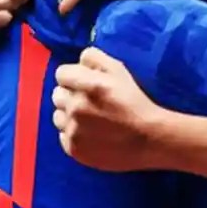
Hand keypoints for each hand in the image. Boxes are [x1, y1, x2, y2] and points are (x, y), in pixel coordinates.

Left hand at [52, 47, 165, 170]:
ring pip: (58, 116)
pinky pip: (63, 136)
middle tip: (88, 101)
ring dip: (69, 115)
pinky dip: (74, 134)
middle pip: (57, 94)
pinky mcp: (74, 149)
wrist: (149, 140)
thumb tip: (78, 59)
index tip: (84, 83)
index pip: (61, 73)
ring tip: (89, 119)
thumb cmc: (135, 102)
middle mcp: (76, 107)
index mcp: (88, 85)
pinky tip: (91, 134)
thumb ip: (95, 58)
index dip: (73, 76)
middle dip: (70, 95)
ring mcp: (73, 130)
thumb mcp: (120, 71)